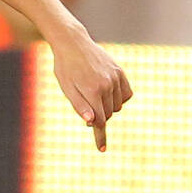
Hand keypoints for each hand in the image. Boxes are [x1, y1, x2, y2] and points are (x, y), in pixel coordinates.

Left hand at [48, 28, 131, 150]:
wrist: (73, 43)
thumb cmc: (65, 68)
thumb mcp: (67, 88)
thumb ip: (80, 106)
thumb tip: (92, 122)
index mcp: (92, 91)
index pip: (99, 121)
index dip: (99, 136)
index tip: (102, 149)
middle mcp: (107, 84)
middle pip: (108, 115)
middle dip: (98, 116)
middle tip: (86, 106)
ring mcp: (115, 77)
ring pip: (118, 106)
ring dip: (108, 107)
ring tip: (94, 95)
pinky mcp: (120, 72)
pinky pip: (126, 94)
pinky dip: (119, 98)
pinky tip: (108, 93)